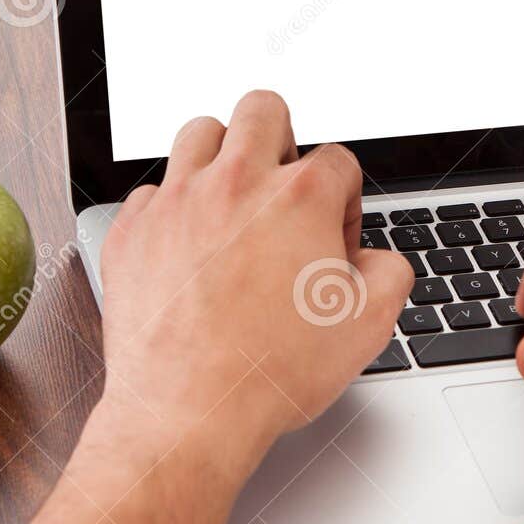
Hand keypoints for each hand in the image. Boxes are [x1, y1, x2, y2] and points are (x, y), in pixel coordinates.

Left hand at [96, 91, 411, 464]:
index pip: (338, 159)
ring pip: (199, 132)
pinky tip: (187, 247)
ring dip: (222, 157)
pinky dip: (172, 210)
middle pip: (263, 110)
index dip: (345, 200)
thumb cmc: (273, 373)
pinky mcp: (133, 230)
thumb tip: (373, 256)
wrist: (189, 413)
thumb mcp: (370, 325)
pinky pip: (153, 191)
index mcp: (300, 197)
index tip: (331, 241)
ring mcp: (178, 202)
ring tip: (231, 202)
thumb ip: (390, 270)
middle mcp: (236, 183)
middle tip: (282, 191)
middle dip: (283, 141)